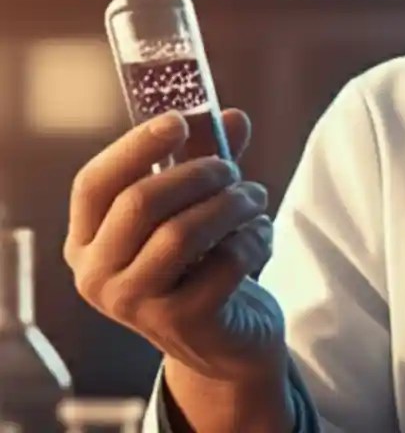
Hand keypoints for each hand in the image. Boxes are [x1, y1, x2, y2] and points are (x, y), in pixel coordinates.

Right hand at [64, 110, 285, 383]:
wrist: (226, 343)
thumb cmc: (203, 266)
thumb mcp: (198, 209)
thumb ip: (207, 160)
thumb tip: (233, 117)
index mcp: (88, 242)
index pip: (94, 184)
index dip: (135, 147)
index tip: (178, 120)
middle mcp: (98, 276)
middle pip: (140, 202)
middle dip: (199, 173)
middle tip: (233, 170)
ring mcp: (136, 304)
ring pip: (183, 232)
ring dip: (232, 203)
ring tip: (255, 198)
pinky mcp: (183, 323)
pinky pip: (226, 262)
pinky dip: (254, 238)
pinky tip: (261, 236)